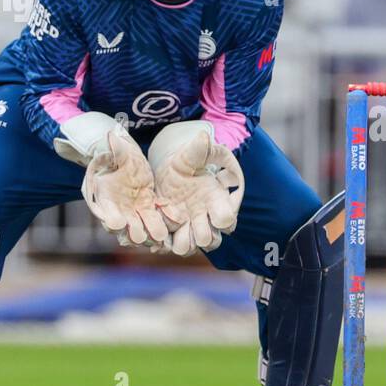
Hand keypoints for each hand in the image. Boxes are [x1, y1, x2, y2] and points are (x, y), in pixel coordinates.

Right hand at [81, 125, 169, 246]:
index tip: (117, 223)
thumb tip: (112, 136)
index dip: (110, 219)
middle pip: (124, 229)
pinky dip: (166, 220)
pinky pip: (157, 219)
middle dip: (132, 232)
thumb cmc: (118, 157)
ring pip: (142, 230)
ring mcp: (134, 214)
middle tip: (140, 235)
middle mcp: (118, 211)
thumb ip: (117, 149)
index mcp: (104, 198)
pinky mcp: (149, 211)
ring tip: (161, 236)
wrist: (128, 162)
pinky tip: (178, 220)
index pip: (105, 213)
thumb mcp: (119, 153)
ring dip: (151, 232)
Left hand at [149, 122, 244, 255]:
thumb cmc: (185, 163)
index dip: (222, 219)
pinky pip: (173, 245)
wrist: (168, 172)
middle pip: (212, 240)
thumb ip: (200, 150)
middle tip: (187, 224)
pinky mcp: (174, 232)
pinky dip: (165, 244)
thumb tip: (204, 137)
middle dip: (200, 235)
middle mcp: (206, 219)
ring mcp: (190, 228)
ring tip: (170, 236)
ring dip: (182, 244)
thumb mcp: (190, 154)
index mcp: (217, 201)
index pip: (227, 219)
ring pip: (192, 248)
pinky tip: (157, 238)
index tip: (207, 211)